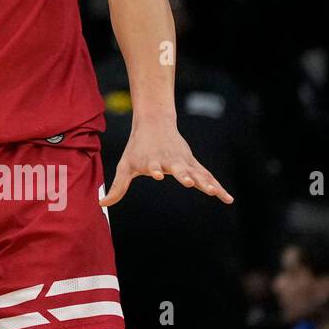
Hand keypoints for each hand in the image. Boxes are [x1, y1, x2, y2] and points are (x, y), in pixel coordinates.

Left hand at [100, 119, 233, 207]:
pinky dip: (217, 186)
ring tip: (214, 192)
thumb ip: (117, 187)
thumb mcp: (125, 166)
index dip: (154, 169)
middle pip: (178, 168)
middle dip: (184, 175)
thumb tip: (101, 205)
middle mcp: (170, 160)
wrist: (154, 123)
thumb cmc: (137, 149)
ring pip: (196, 172)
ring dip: (205, 182)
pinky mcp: (193, 163)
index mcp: (152, 160)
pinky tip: (227, 198)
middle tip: (190, 182)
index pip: (153, 166)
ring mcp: (184, 162)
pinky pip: (207, 176)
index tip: (156, 174)